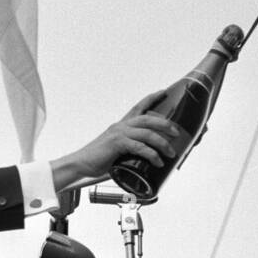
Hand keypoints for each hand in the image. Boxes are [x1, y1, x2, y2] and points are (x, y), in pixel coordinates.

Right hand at [50, 90, 181, 189]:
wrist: (80, 165)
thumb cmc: (98, 161)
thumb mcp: (117, 152)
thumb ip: (130, 153)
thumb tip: (147, 162)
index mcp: (120, 126)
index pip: (138, 107)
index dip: (151, 98)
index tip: (163, 92)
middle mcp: (120, 126)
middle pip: (148, 118)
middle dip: (165, 124)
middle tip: (176, 133)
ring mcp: (118, 134)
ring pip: (147, 133)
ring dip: (163, 143)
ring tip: (171, 153)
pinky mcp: (117, 143)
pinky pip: (140, 146)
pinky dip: (152, 154)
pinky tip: (157, 161)